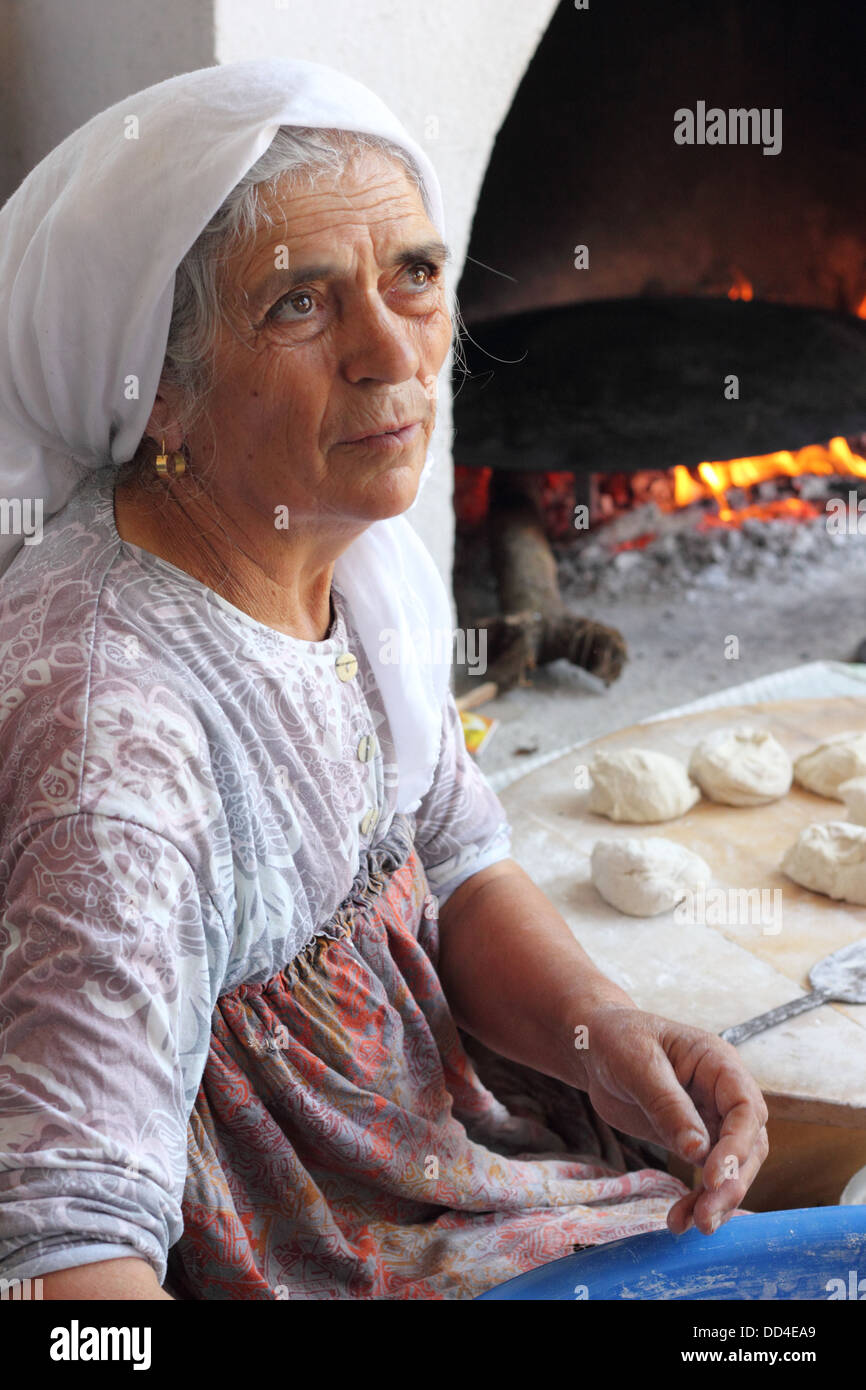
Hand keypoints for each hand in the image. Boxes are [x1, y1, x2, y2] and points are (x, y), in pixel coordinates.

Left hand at [580, 1004, 768, 1235]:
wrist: (595, 1047)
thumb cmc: (618, 1039)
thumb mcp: (638, 1064)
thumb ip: (667, 1105)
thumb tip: (697, 1151)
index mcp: (719, 1063)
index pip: (746, 1108)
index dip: (736, 1146)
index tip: (711, 1178)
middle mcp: (723, 1093)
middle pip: (747, 1144)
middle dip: (730, 1183)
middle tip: (706, 1217)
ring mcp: (711, 1118)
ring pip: (731, 1166)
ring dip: (716, 1199)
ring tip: (694, 1225)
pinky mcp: (693, 1140)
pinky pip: (705, 1174)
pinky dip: (696, 1198)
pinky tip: (679, 1220)